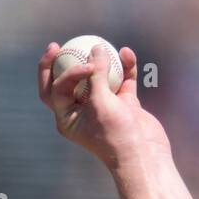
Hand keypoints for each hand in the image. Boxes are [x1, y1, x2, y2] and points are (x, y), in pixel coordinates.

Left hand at [37, 42, 170, 169]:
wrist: (143, 156)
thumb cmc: (116, 134)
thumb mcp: (101, 103)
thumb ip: (97, 75)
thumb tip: (95, 47)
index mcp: (67, 117)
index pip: (55, 89)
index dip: (64, 72)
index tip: (84, 64)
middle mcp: (82, 111)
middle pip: (66, 82)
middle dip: (60, 64)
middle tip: (59, 45)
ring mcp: (104, 106)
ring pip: (98, 77)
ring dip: (100, 61)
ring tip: (98, 42)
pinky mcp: (125, 104)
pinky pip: (122, 80)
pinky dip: (125, 67)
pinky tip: (126, 52)